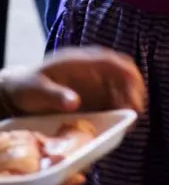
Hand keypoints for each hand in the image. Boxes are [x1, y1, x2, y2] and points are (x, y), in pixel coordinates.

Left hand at [1, 47, 145, 115]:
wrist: (16, 92)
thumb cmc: (26, 87)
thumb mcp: (36, 90)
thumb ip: (56, 95)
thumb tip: (76, 102)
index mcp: (80, 61)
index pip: (110, 61)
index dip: (126, 72)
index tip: (135, 87)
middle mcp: (92, 70)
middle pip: (122, 73)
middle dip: (133, 89)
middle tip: (136, 110)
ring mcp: (93, 83)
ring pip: (120, 87)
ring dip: (129, 101)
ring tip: (131, 120)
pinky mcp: (92, 97)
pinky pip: (112, 101)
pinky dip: (120, 110)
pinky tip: (121, 123)